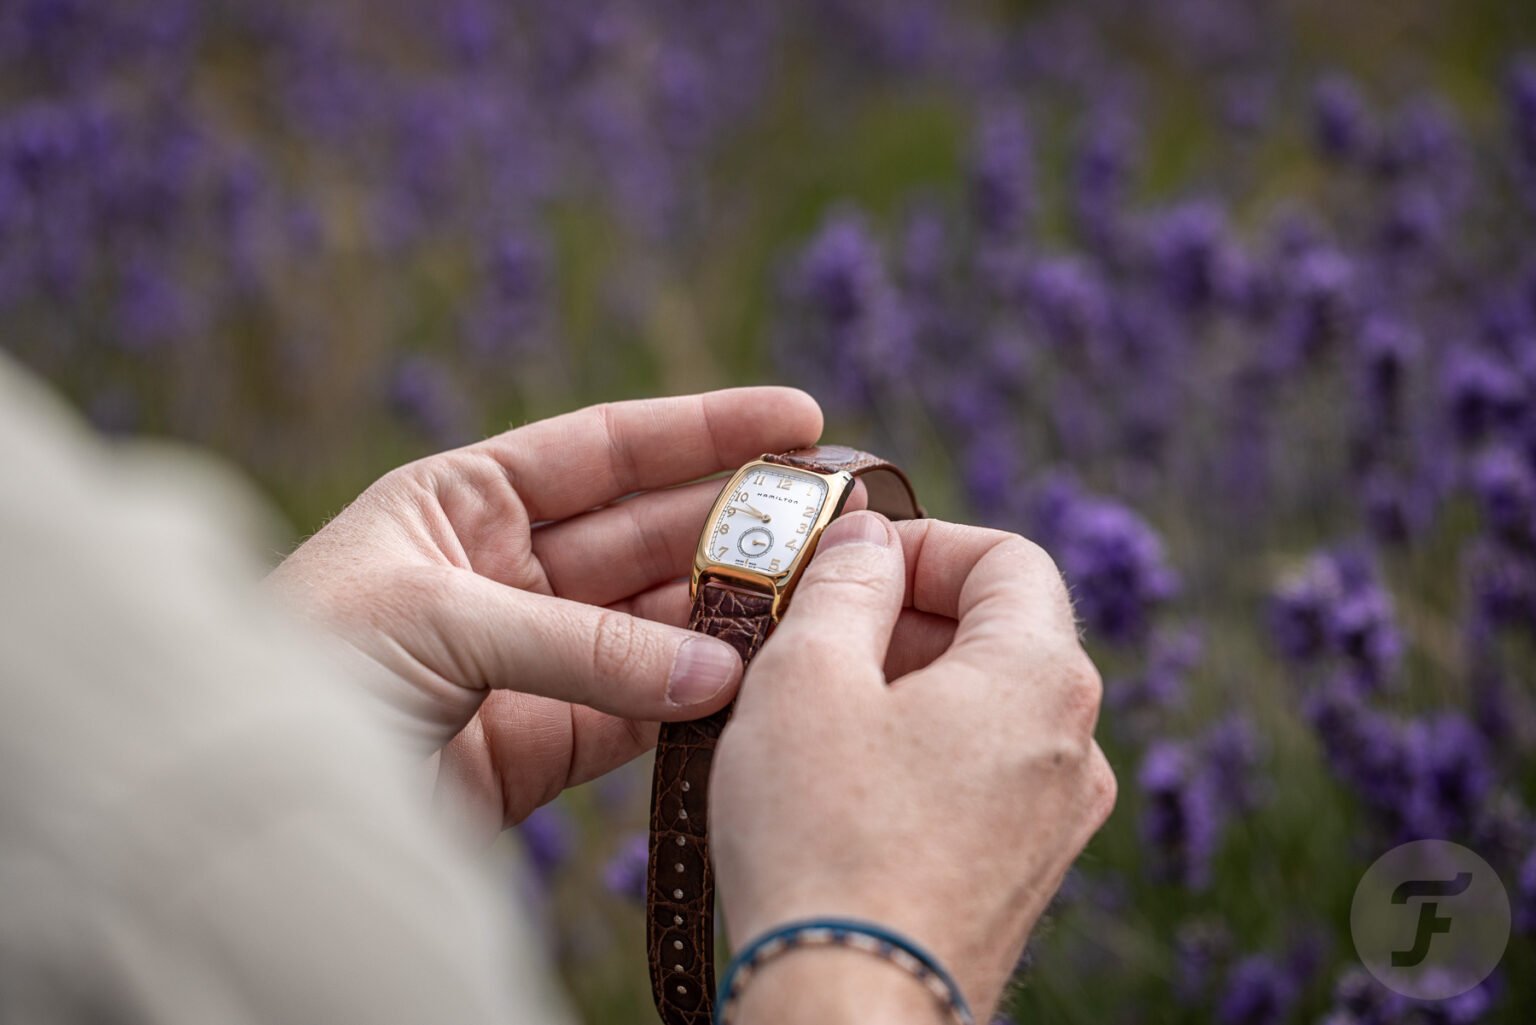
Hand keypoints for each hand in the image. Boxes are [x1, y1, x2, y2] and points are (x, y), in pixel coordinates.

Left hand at [268, 388, 822, 838]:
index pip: (606, 449)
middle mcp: (508, 571)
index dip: (704, 428)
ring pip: (658, 623)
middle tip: (837, 520)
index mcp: (464, 500)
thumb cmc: (301, 670)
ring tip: (823, 602)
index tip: (800, 415)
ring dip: (733, 614)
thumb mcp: (435, 619)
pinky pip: (641, 712)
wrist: (240, 806)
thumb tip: (715, 672)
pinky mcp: (542, 747)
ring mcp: (533, 658)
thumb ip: (580, 643)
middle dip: (739, 523)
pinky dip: (698, 702)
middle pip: (649, 533)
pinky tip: (758, 683)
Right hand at [710, 511, 1117, 1020]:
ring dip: (904, 684)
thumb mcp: (807, 674)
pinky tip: (842, 779)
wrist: (850, 1008)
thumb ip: (844, 582)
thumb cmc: (824, 841)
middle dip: (903, 613)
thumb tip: (867, 539)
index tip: (849, 561)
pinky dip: (920, 750)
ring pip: (986, 707)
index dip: (923, 542)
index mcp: (1042, 676)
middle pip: (1000, 632)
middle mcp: (1075, 746)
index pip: (1008, 557)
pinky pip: (981, 775)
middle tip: (811, 630)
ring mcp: (1057, 819)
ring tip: (814, 707)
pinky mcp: (1023, 876)